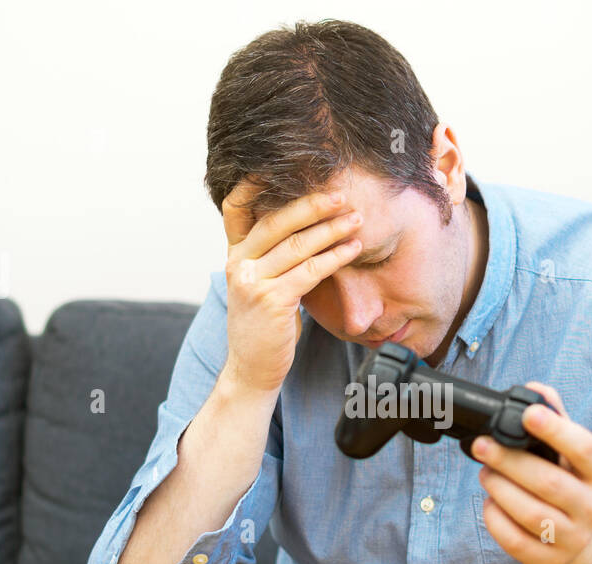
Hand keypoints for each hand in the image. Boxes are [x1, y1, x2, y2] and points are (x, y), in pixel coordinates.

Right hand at [220, 177, 365, 393]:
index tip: (275, 166)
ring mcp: (253, 282)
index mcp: (235, 256)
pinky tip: (353, 248)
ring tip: (356, 219)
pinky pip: (309, 271)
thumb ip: (272, 258)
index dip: (252, 185)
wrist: (252, 369)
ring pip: (297, 245)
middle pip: (275, 221)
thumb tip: (305, 229)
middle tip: (340, 194)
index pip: (235, 209)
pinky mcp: (272, 301)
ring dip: (331, 229)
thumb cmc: (265, 328)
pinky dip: (335, 257)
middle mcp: (239, 264)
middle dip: (311, 205)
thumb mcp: (260, 286)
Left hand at [472, 382, 591, 563]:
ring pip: (531, 514)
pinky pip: (516, 541)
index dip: (556, 430)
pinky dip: (495, 519)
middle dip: (509, 462)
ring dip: (500, 488)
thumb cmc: (570, 483)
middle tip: (482, 446)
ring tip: (486, 473)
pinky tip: (490, 502)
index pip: (585, 449)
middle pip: (549, 483)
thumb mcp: (570, 452)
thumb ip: (554, 418)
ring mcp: (573, 538)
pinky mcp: (550, 561)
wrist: (584, 538)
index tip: (527, 414)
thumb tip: (533, 389)